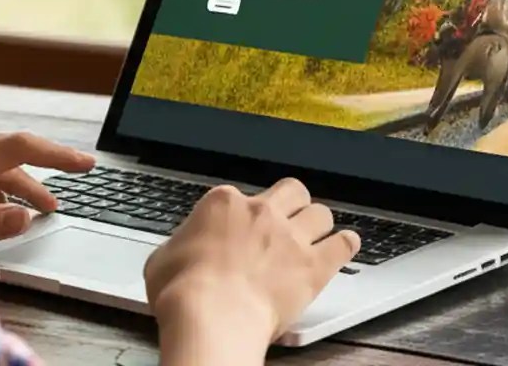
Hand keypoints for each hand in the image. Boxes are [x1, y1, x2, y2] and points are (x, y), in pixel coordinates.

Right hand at [144, 178, 359, 364]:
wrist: (211, 316)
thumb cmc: (183, 292)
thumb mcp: (162, 259)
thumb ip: (180, 246)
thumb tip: (180, 251)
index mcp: (223, 204)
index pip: (240, 196)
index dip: (242, 214)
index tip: (240, 229)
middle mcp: (262, 212)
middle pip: (291, 191)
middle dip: (293, 202)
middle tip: (289, 218)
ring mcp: (291, 238)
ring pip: (321, 212)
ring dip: (319, 223)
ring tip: (316, 235)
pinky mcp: (313, 266)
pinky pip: (343, 244)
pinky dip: (345, 245)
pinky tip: (345, 245)